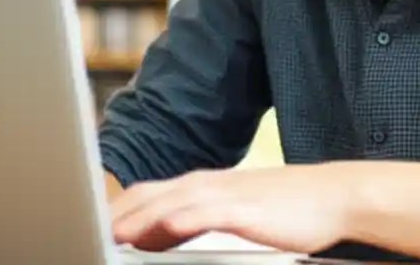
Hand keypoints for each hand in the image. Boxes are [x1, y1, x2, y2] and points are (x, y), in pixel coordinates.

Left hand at [110, 164, 353, 253]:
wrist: (334, 196)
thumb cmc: (288, 208)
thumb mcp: (234, 212)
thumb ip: (195, 218)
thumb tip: (157, 234)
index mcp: (201, 184)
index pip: (145, 194)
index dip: (115, 210)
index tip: (90, 226)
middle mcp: (206, 184)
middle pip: (147, 195)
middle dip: (115, 215)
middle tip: (85, 232)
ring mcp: (224, 193)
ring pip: (168, 203)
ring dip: (136, 219)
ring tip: (109, 235)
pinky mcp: (243, 207)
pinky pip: (204, 213)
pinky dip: (179, 219)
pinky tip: (160, 229)